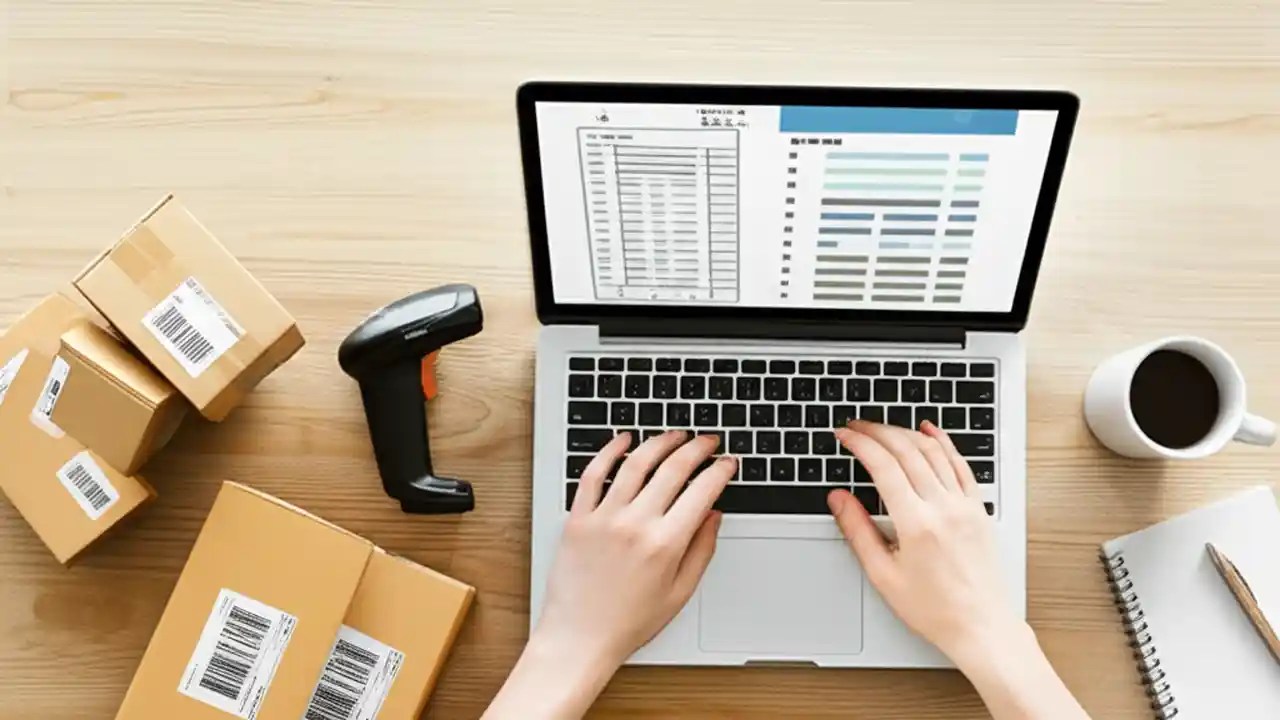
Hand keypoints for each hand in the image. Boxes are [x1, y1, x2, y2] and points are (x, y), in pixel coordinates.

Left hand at [538, 430, 732, 665]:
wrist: (578, 637)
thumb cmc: (628, 623)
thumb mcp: (679, 593)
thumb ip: (701, 550)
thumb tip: (714, 515)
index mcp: (665, 544)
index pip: (701, 492)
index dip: (720, 471)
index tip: (728, 462)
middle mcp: (635, 525)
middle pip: (673, 469)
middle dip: (697, 448)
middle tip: (707, 440)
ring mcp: (603, 518)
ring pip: (636, 463)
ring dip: (660, 442)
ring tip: (674, 435)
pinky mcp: (577, 518)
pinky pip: (593, 474)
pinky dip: (610, 451)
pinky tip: (624, 440)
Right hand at [828, 420, 1015, 659]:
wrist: (981, 626)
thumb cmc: (935, 609)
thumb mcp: (883, 575)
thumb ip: (858, 531)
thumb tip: (838, 499)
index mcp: (916, 524)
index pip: (883, 466)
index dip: (860, 444)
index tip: (845, 435)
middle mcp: (943, 508)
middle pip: (907, 451)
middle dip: (877, 431)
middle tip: (857, 426)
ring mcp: (965, 506)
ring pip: (934, 451)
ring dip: (905, 432)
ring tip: (884, 427)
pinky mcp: (978, 509)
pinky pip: (960, 464)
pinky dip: (943, 442)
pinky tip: (930, 431)